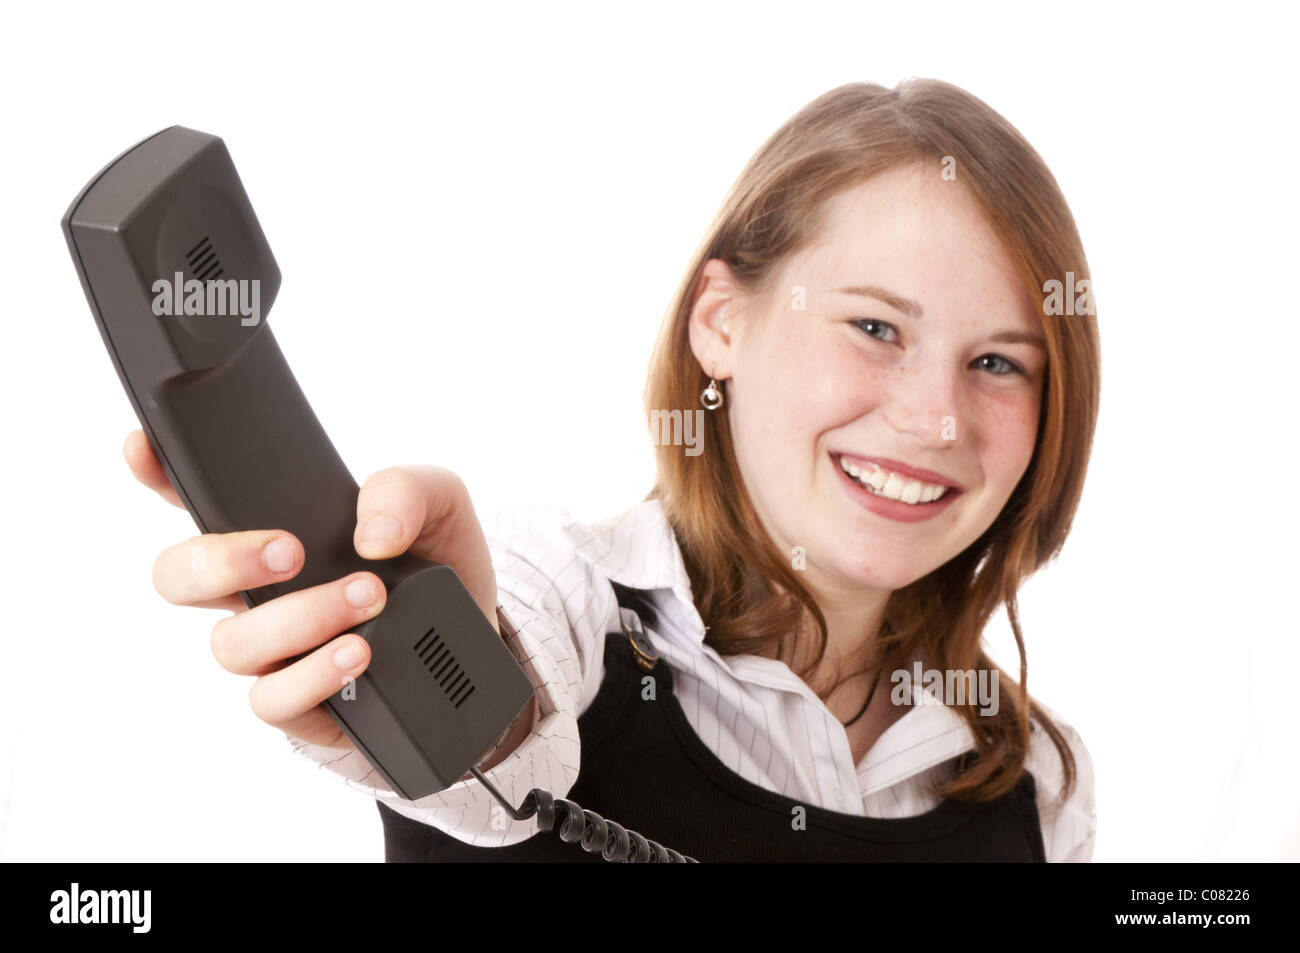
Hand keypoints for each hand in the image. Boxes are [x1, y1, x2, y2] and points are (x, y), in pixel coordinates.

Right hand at [122, 430, 502, 756]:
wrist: (475, 640)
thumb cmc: (437, 562)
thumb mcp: (439, 504)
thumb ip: (405, 491)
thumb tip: (371, 534)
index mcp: (274, 528)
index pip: (195, 498)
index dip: (157, 472)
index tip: (144, 448)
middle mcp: (257, 590)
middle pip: (180, 578)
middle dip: (221, 560)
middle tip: (289, 550)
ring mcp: (273, 649)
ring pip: (232, 643)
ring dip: (301, 616)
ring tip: (368, 596)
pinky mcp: (300, 703)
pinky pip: (271, 700)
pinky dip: (314, 674)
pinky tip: (357, 652)